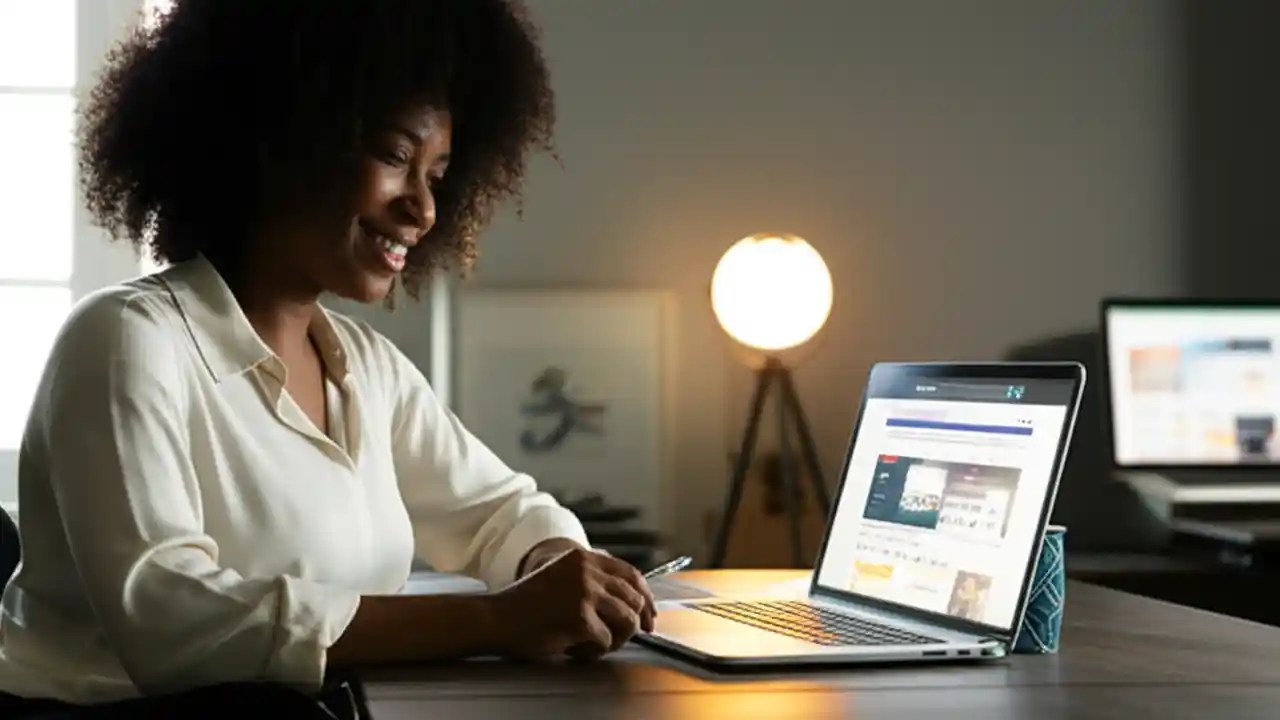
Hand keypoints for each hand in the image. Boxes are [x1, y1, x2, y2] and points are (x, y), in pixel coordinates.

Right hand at [490, 546, 656, 660]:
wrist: (497, 617)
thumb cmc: (528, 604)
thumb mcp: (562, 577)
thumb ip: (592, 581)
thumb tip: (630, 603)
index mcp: (584, 558)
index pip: (631, 574)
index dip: (646, 596)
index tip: (650, 615)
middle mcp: (588, 570)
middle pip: (634, 599)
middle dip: (634, 623)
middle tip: (624, 638)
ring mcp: (585, 592)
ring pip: (627, 621)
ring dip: (616, 639)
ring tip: (594, 644)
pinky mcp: (580, 617)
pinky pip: (606, 641)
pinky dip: (594, 651)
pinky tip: (575, 649)